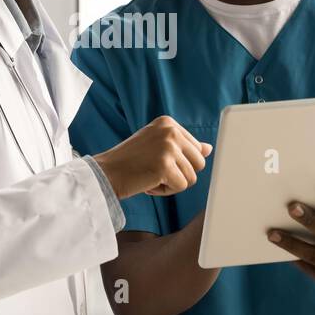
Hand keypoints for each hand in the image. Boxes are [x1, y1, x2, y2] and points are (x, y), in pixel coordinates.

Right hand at [93, 116, 212, 199]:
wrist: (105, 173)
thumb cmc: (129, 162)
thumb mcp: (157, 147)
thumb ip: (183, 146)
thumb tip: (208, 148)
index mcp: (168, 123)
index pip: (197, 149)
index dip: (179, 163)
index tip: (156, 161)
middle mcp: (170, 131)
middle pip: (199, 163)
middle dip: (179, 174)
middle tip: (155, 172)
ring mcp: (168, 147)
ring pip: (192, 177)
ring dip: (172, 184)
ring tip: (151, 176)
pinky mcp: (165, 165)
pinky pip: (181, 186)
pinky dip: (165, 191)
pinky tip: (148, 183)